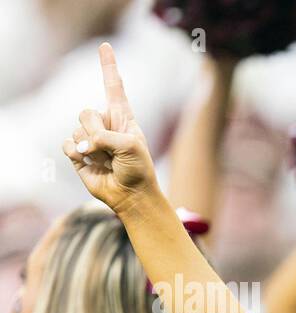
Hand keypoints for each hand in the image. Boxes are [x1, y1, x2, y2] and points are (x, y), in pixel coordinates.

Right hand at [63, 44, 158, 213]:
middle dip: (96, 131)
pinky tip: (89, 162)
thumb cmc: (138, 169)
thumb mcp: (130, 146)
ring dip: (91, 148)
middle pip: (86, 112)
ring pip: (76, 129)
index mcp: (122, 117)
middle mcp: (104, 124)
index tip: (106, 46)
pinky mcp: (78, 152)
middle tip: (112, 150)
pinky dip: (77, 154)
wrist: (132, 194)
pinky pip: (68, 144)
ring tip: (106, 160)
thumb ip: (105, 136)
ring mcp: (90, 137)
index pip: (113, 87)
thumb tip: (81, 143)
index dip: (108, 66)